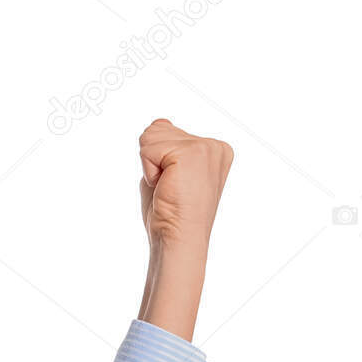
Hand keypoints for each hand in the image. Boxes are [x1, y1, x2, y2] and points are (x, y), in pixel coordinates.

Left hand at [139, 118, 232, 252]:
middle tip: (168, 188)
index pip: (166, 132)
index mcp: (214, 150)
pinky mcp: (191, 152)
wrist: (178, 239)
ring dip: (150, 166)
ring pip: (151, 136)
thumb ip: (163, 148)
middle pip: (158, 130)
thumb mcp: (167, 173)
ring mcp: (205, 147)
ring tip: (167, 188)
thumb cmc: (171, 215)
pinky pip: (147, 148)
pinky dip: (148, 171)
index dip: (157, 162)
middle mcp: (214, 145)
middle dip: (152, 161)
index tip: (173, 185)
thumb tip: (159, 122)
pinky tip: (165, 187)